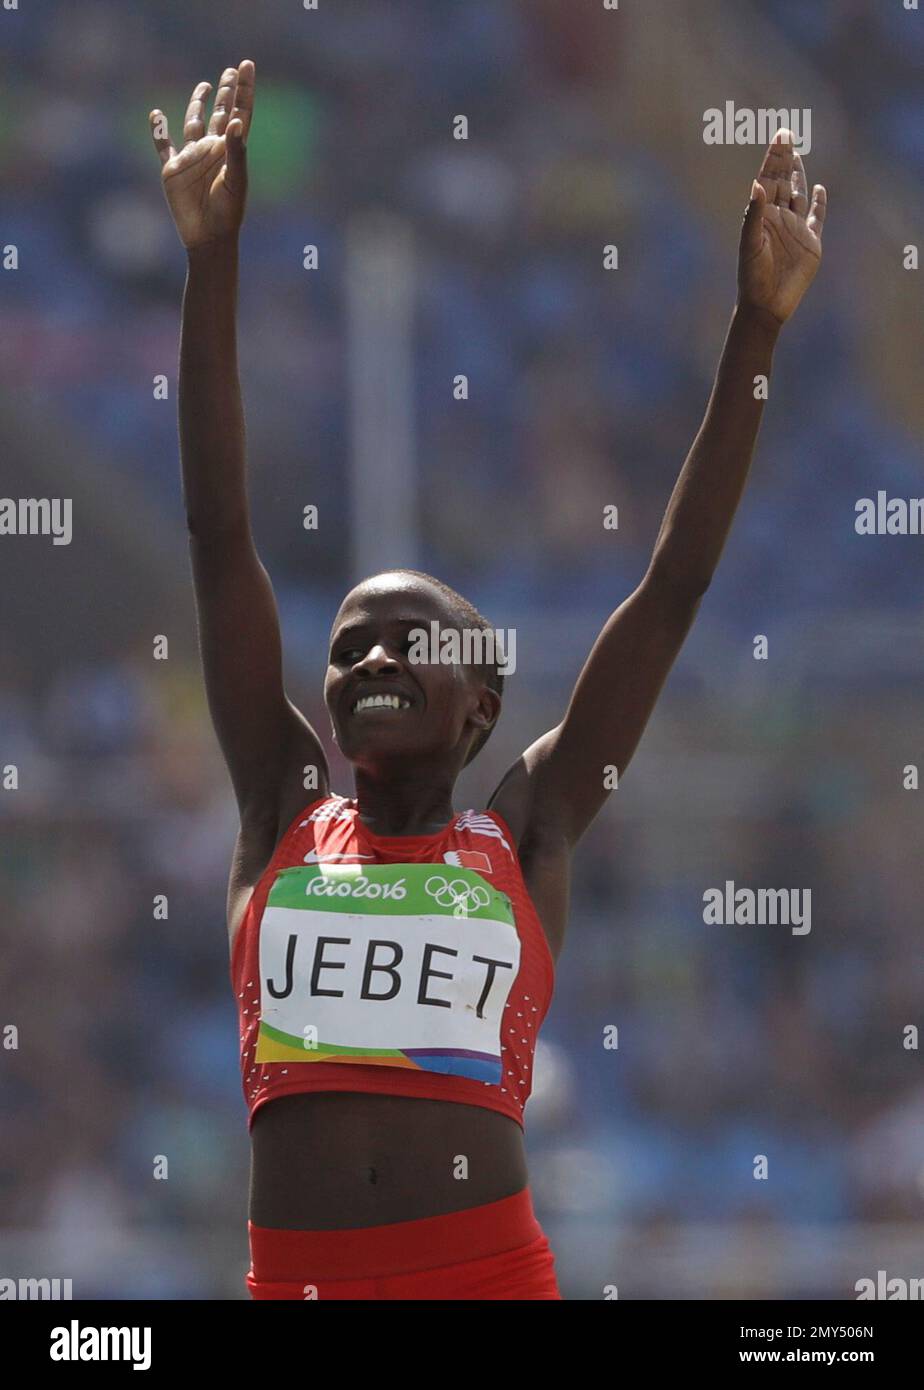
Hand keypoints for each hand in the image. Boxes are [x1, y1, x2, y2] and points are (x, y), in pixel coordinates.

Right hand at [150, 61, 254, 249]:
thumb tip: (236, 121)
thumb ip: (236, 152)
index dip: (243, 90)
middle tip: (230, 72)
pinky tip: (156, 115)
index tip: (246, 66)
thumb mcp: (236, 181)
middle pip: (219, 114)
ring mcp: (191, 158)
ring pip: (193, 123)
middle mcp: (212, 150)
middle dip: (225, 93)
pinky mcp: (172, 170)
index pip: (240, 113)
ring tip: (205, 86)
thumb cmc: (228, 213)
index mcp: (231, 151)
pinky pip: (163, 145)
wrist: (208, 237)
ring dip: (198, 104)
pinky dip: (158, 130)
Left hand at [737, 129, 825, 326]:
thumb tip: (757, 185)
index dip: (775, 157)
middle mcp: (779, 219)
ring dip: (798, 175)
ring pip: (798, 195)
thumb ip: (754, 215)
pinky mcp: (810, 244)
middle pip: (783, 181)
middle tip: (786, 132)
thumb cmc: (752, 277)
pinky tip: (819, 189)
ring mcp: (795, 230)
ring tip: (796, 154)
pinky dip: (819, 203)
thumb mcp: (750, 246)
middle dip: (784, 158)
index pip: (769, 179)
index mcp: (763, 216)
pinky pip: (816, 218)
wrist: (766, 305)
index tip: (779, 135)